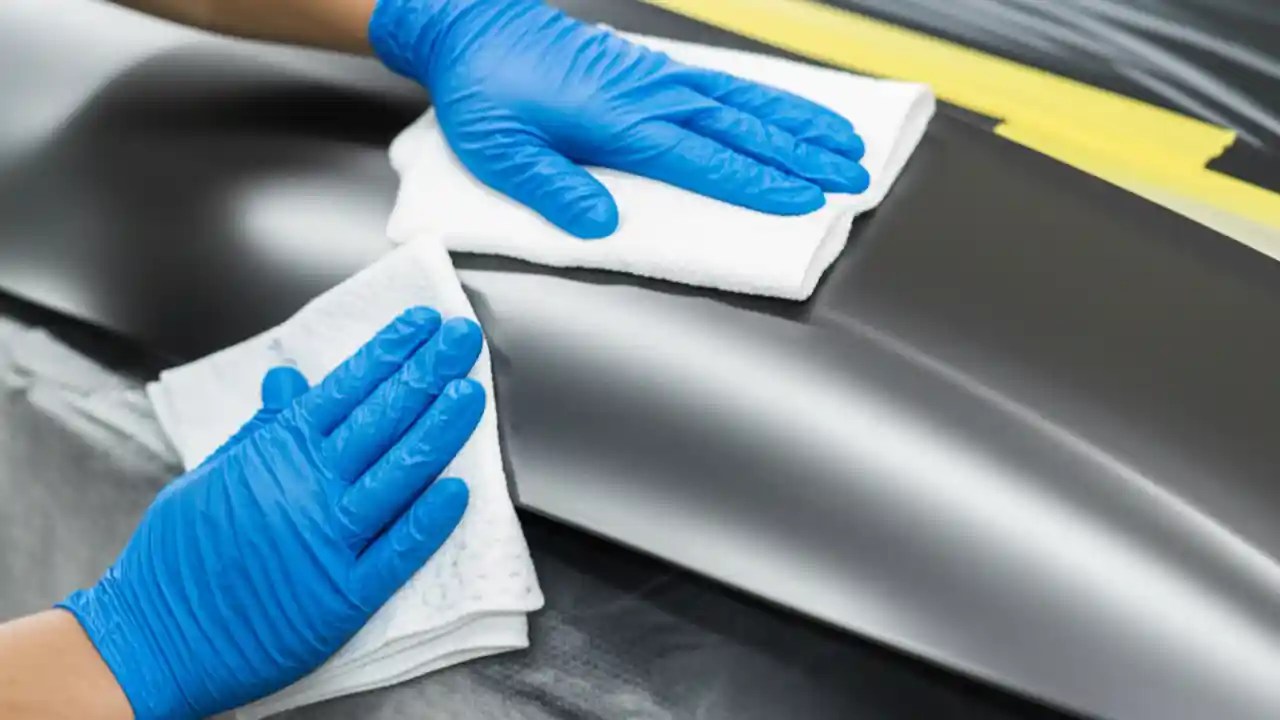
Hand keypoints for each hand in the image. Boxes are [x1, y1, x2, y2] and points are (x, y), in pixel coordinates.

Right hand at [58, 308, 485, 719]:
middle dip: (428, 372)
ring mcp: (328, 540)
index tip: (425, 324)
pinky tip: (459, 492)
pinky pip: (397, 551)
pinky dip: (429, 520)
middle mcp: (307, 486)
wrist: (155, 638)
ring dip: (439, 431)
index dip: (391, 351)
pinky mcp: (344, 595)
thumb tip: (289, 378)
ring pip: (399, 474)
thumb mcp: (211, 475)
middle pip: (381, 419)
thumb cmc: (180, 557)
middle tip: (462, 338)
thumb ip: (261, 429)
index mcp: (276, 451)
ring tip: (470, 395)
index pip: (347, 387)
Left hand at [369, 0, 869, 237]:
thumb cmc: (485, 88)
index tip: (801, 200)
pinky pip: (723, 83)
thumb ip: (551, 188)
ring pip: (743, 102)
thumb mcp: (498, 150)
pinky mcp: (652, 69)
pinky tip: (787, 110)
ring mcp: (656, 78)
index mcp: (617, 121)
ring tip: (843, 141)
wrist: (474, 26)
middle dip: (801, 155)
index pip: (702, 160)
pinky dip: (765, 97)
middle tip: (850, 177)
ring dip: (797, 124)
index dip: (756, 184)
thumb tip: (601, 222)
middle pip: (741, 129)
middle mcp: (649, 95)